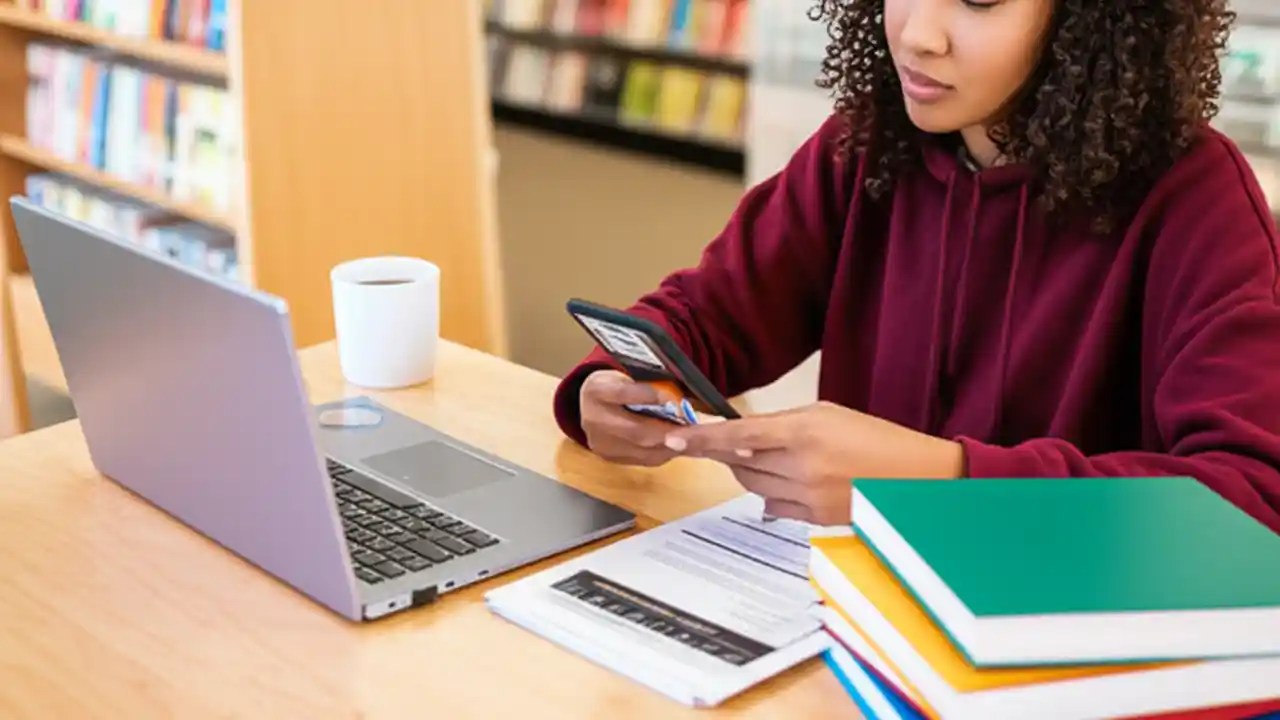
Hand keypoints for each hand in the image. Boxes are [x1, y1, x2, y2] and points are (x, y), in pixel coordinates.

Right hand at [579, 370, 680, 466]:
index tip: (674, 398)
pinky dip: (663, 452)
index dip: (650, 396)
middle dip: (668, 430)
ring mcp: (600, 442)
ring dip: (670, 444)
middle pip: (636, 430)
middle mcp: (593, 419)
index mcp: (597, 390)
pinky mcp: (609, 457)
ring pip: (642, 448)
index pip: (623, 393)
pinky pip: (642, 459)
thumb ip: (650, 383)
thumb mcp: (628, 374)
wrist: (590, 406)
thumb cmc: (617, 385)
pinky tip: (675, 445)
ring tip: (688, 437)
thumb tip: (679, 396)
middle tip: (692, 429)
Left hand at [663, 402, 963, 524]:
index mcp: (804, 431)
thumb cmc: (875, 439)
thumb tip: (741, 440)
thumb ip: (782, 425)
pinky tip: (792, 482)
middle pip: (740, 465)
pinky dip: (773, 494)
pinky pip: (775, 508)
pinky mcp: (816, 520)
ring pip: (754, 488)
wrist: (918, 478)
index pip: (738, 436)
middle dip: (728, 455)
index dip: (701, 438)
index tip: (673, 438)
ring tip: (778, 460)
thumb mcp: (828, 415)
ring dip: (752, 474)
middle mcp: (802, 466)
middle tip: (725, 445)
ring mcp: (809, 497)